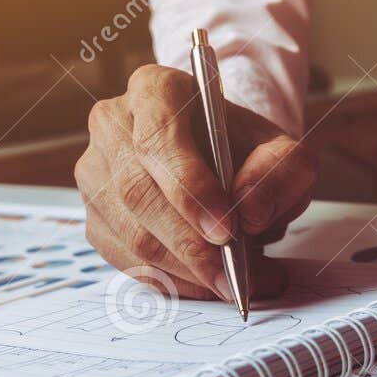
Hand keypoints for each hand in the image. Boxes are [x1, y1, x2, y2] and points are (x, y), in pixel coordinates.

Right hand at [75, 63, 316, 300]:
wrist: (220, 156)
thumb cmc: (245, 149)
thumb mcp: (282, 148)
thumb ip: (279, 172)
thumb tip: (248, 213)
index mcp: (154, 90)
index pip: (158, 138)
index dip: (189, 188)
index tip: (227, 230)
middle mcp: (111, 125)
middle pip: (138, 191)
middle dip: (190, 244)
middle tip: (234, 276)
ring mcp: (95, 174)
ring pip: (130, 233)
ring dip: (185, 270)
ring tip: (235, 284)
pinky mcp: (94, 218)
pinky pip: (126, 260)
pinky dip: (170, 282)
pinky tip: (205, 285)